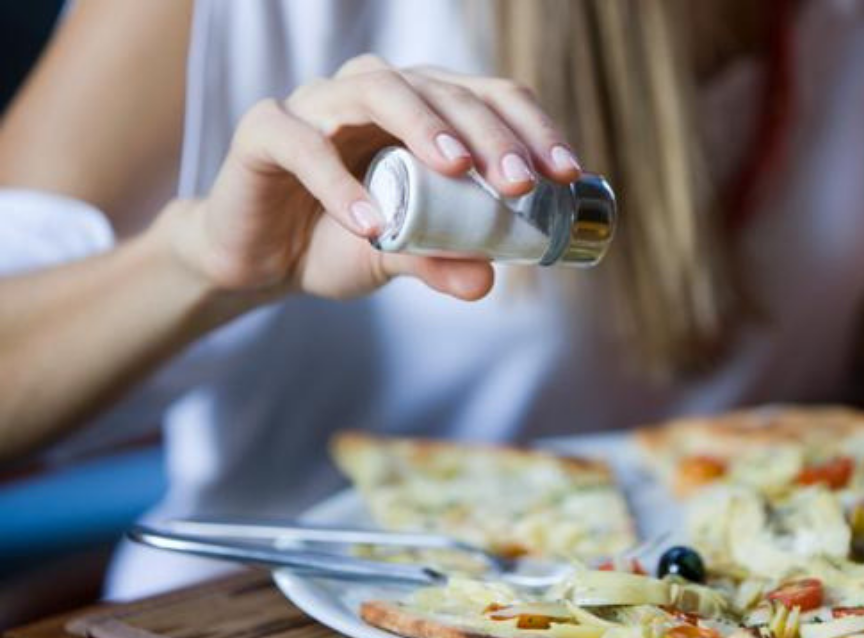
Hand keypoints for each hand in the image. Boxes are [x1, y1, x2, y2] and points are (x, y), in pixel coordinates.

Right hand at [165, 55, 581, 301]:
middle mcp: (373, 93)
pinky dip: (338, 182)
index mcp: (419, 111)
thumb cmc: (333, 241)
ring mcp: (317, 104)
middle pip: (441, 88)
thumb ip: (439, 260)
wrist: (256, 259)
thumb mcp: (397, 256)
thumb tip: (488, 281)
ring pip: (376, 89)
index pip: (486, 97)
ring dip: (423, 126)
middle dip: (488, 132)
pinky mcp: (265, 130)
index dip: (531, 129)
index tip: (566, 174)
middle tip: (520, 182)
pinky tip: (370, 224)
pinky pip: (302, 144)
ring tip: (458, 171)